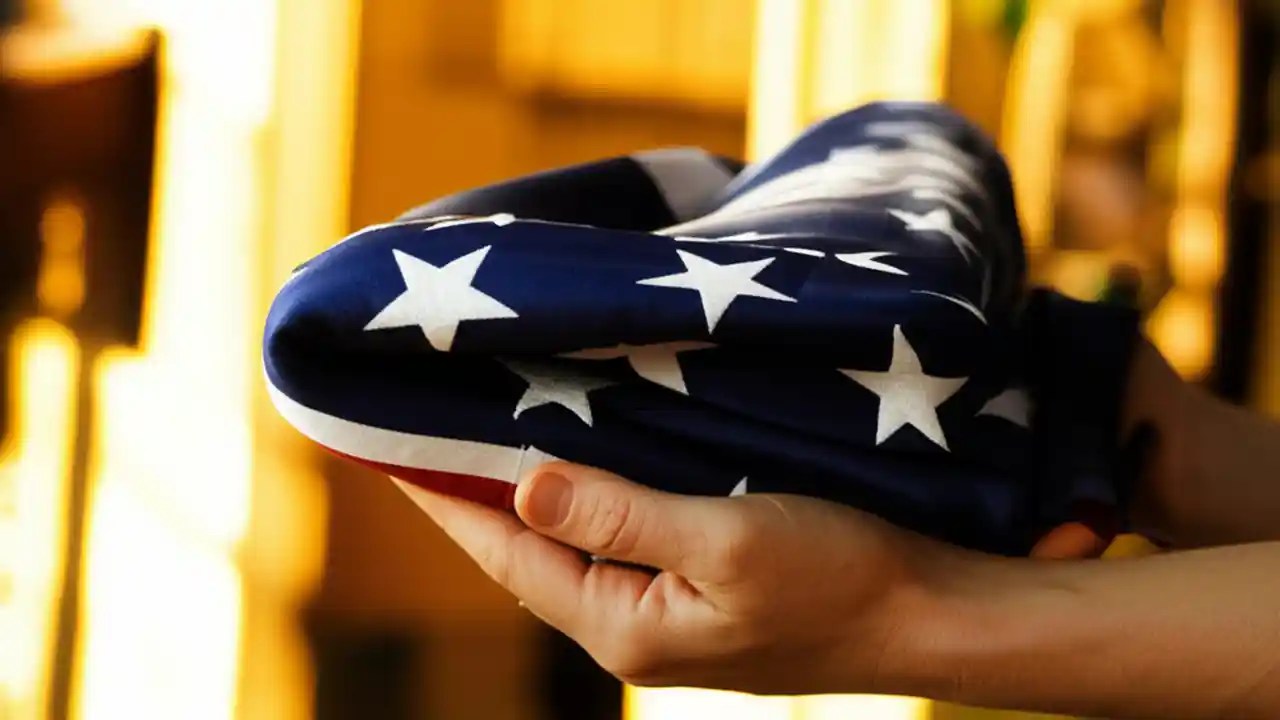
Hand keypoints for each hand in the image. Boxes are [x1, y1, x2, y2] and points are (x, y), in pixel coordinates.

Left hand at [400, 462, 944, 694]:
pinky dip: (584, 497)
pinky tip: (581, 461)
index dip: (441, 495)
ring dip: (527, 492)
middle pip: (525, 552)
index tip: (382, 441)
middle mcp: (629, 629)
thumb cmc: (840, 577)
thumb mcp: (725, 542)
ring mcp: (663, 616)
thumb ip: (619, 515)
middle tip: (425, 421)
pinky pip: (615, 540)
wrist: (928, 615)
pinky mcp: (697, 594)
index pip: (503, 551)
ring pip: (570, 543)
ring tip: (485, 432)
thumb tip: (519, 486)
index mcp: (621, 626)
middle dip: (473, 492)